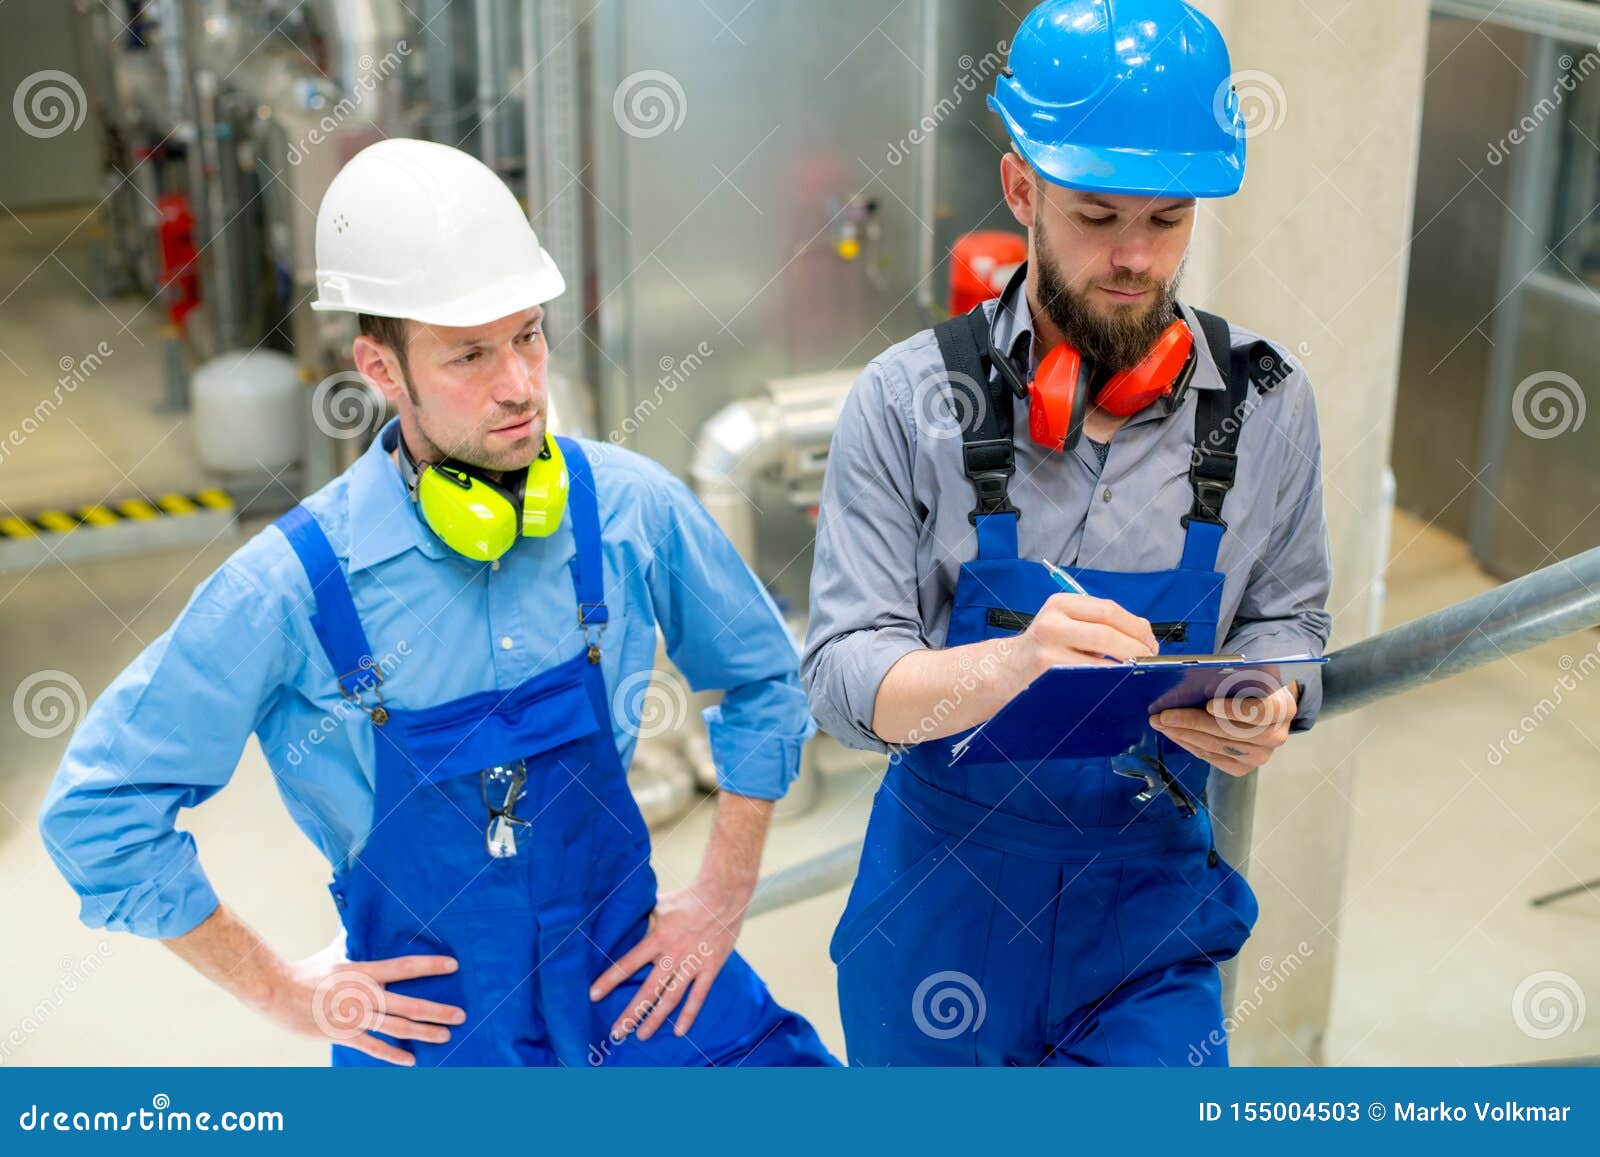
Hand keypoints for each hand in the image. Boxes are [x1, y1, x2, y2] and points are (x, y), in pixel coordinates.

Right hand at [255, 938, 465, 1066]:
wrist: (278, 992)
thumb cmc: (307, 970)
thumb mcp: (334, 950)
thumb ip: (351, 939)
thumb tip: (356, 919)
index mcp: (365, 972)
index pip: (405, 966)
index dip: (431, 965)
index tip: (453, 965)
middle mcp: (366, 995)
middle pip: (410, 1004)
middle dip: (438, 1011)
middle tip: (460, 1015)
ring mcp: (356, 1017)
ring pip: (398, 1027)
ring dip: (424, 1033)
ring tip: (445, 1036)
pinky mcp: (345, 1035)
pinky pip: (374, 1047)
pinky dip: (393, 1055)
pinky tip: (411, 1061)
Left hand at [589, 879, 748, 1042]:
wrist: (723, 895)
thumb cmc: (688, 898)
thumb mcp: (659, 904)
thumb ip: (643, 918)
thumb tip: (622, 920)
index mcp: (658, 938)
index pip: (628, 963)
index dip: (610, 980)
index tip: (593, 995)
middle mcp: (673, 955)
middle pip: (648, 990)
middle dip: (631, 1013)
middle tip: (617, 1032)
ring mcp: (693, 963)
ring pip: (671, 998)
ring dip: (655, 1019)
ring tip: (641, 1035)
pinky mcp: (710, 967)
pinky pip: (698, 996)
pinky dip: (689, 1015)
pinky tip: (679, 1032)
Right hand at [1019, 592, 1158, 676]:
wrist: (1007, 670)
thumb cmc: (1047, 647)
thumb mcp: (1068, 623)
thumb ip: (1103, 623)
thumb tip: (1145, 633)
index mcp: (1060, 603)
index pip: (1108, 610)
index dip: (1136, 627)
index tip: (1150, 641)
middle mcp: (1051, 623)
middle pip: (1107, 633)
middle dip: (1136, 648)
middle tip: (1149, 659)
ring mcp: (1047, 652)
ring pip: (1100, 660)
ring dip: (1126, 668)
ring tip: (1136, 671)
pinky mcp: (1048, 676)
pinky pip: (1089, 680)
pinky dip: (1108, 682)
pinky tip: (1116, 683)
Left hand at [1149, 680, 1300, 776]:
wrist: (1265, 704)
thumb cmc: (1252, 684)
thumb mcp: (1250, 674)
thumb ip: (1233, 677)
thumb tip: (1194, 682)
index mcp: (1283, 708)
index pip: (1261, 711)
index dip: (1233, 709)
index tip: (1208, 704)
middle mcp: (1276, 736)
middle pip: (1230, 732)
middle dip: (1192, 723)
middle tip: (1164, 715)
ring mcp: (1261, 755)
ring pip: (1217, 746)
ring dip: (1184, 735)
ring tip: (1162, 723)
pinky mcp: (1245, 767)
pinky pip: (1212, 758)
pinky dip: (1190, 745)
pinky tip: (1175, 734)